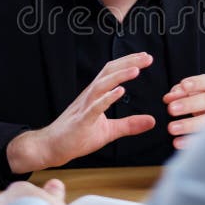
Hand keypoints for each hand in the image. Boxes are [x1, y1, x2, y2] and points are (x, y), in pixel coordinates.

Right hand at [7, 52, 155, 172]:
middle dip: (128, 63)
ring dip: (119, 76)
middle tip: (147, 57)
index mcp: (96, 95)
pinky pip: (95, 107)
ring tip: (136, 70)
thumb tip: (152, 121)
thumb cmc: (77, 136)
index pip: (113, 72)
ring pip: (102, 85)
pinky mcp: (81, 121)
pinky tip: (120, 92)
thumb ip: (129, 124)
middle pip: (109, 72)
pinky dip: (107, 98)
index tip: (146, 57)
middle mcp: (90, 96)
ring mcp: (85, 107)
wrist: (52, 147)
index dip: (129, 63)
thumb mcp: (109, 131)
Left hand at [163, 74, 204, 148]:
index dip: (196, 83)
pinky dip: (190, 141)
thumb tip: (170, 97)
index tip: (182, 86)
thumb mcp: (198, 94)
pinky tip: (177, 142)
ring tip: (172, 128)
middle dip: (189, 104)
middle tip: (171, 109)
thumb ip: (183, 92)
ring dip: (189, 124)